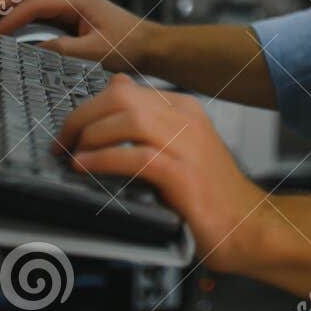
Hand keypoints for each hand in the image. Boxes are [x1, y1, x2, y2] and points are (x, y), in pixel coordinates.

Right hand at [0, 0, 155, 73]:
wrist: (151, 47)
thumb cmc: (129, 48)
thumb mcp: (94, 53)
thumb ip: (61, 50)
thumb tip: (30, 50)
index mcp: (77, 1)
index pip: (34, 4)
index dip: (9, 18)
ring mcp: (72, 5)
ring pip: (31, 0)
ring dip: (7, 11)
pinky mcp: (72, 15)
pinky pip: (39, 12)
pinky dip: (20, 19)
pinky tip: (7, 32)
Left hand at [54, 74, 267, 270]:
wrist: (248, 225)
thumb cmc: (209, 193)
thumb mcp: (179, 146)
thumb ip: (149, 121)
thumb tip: (117, 85)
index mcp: (184, 109)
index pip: (124, 90)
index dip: (88, 108)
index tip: (69, 132)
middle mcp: (186, 119)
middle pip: (121, 98)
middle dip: (81, 118)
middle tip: (62, 144)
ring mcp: (186, 145)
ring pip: (126, 119)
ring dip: (89, 137)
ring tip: (72, 157)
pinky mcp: (182, 175)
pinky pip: (133, 156)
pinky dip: (102, 160)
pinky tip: (85, 169)